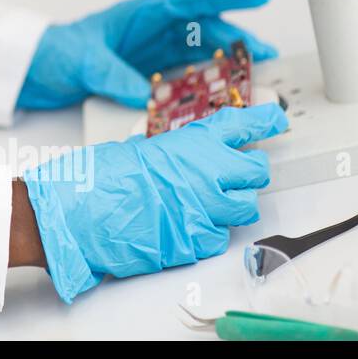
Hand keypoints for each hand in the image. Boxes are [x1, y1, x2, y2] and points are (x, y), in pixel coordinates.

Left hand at [16, 0, 277, 109]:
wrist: (29, 70)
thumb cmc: (51, 52)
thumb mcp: (83, 61)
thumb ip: (114, 76)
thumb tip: (145, 96)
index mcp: (138, 15)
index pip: (191, 1)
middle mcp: (149, 31)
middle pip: (203, 29)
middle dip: (236, 38)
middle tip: (266, 53)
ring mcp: (148, 54)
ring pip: (198, 54)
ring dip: (224, 63)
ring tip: (252, 75)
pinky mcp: (143, 75)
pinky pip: (182, 77)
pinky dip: (201, 85)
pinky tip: (219, 96)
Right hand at [22, 102, 288, 301]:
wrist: (82, 212)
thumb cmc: (101, 177)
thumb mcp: (138, 149)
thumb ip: (173, 153)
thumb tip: (190, 157)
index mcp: (192, 143)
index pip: (242, 125)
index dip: (263, 120)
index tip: (275, 119)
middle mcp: (208, 173)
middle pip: (257, 171)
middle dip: (248, 173)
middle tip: (233, 176)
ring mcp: (207, 208)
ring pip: (245, 209)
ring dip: (230, 206)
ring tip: (204, 205)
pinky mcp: (198, 240)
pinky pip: (219, 237)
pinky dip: (207, 233)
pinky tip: (186, 226)